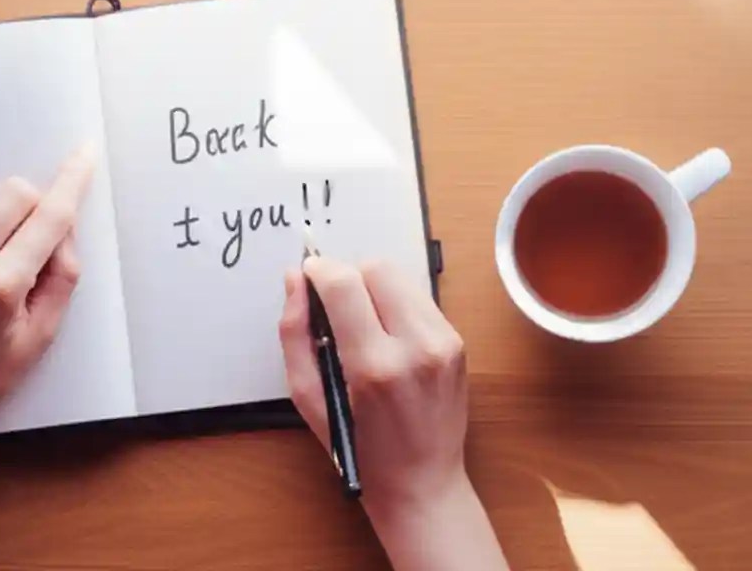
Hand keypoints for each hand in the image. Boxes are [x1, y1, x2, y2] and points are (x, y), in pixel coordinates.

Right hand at [278, 258, 507, 569]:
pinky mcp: (458, 343)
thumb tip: (294, 280)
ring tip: (360, 324)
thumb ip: (295, 334)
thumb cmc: (359, 450)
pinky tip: (385, 335)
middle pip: (377, 268)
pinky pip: (419, 299)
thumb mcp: (309, 398)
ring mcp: (444, 343)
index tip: (307, 274)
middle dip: (348, 276)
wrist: (422, 484)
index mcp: (374, 367)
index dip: (319, 270)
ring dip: (373, 288)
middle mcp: (416, 348)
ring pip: (401, 277)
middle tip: (334, 306)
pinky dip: (395, 304)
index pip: (344, 284)